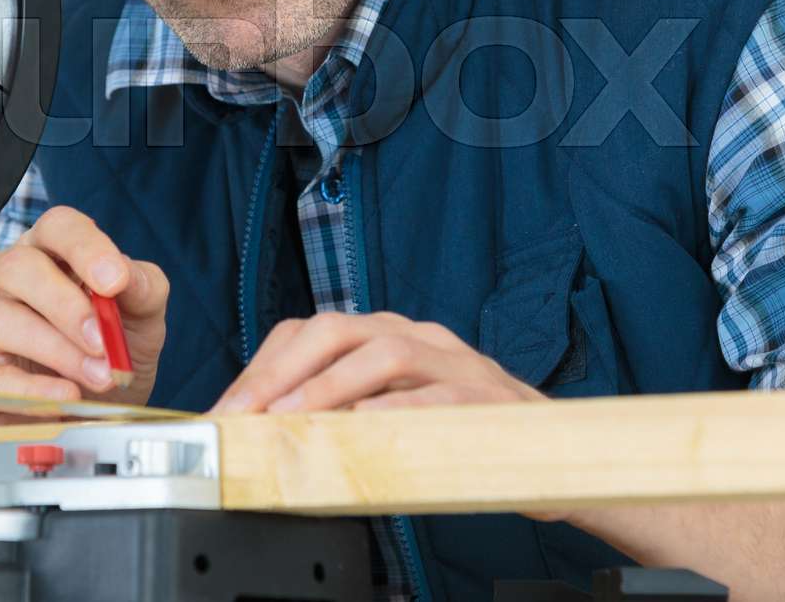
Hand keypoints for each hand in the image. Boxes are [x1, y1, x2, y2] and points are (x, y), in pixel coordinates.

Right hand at [0, 206, 168, 425]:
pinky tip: (65, 398)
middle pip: (17, 267)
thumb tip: (129, 276)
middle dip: (66, 306)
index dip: (85, 247)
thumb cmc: (101, 359)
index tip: (115, 280)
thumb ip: (142, 291)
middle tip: (103, 342)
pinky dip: (31, 391)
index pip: (56, 227)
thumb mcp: (139, 324)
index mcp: (44, 253)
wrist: (82, 421)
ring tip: (97, 377)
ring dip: (56, 351)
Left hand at [209, 311, 543, 414]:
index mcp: (390, 337)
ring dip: (327, 386)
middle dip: (281, 371)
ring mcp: (458, 363)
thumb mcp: (393, 416)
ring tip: (288, 419)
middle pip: (338, 329)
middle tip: (243, 412)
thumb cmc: (465, 436)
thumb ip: (341, 414)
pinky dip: (395, 410)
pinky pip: (437, 397)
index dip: (263, 366)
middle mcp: (420, 337)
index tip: (227, 409)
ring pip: (384, 353)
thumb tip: (268, 434)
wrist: (558, 455)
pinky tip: (361, 429)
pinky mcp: (489, 399)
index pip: (311, 332)